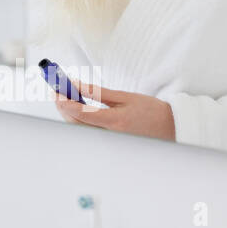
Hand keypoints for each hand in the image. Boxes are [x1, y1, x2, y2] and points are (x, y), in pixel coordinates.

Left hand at [53, 76, 175, 140]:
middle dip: (62, 105)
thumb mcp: (125, 97)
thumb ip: (98, 92)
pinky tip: (75, 106)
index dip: (65, 102)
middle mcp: (109, 135)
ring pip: (79, 128)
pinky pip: (87, 130)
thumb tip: (77, 85)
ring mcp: (108, 141)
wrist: (170, 128)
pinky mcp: (108, 142)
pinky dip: (77, 118)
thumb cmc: (150, 110)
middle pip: (75, 122)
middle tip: (56, 89)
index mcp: (115, 122)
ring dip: (68, 111)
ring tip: (64, 94)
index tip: (56, 90)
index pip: (82, 114)